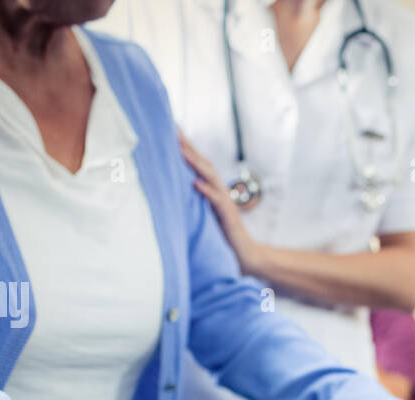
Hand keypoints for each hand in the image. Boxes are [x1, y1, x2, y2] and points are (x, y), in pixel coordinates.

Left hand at [178, 129, 263, 273]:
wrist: (245, 255)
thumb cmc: (222, 236)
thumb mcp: (204, 214)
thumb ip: (194, 201)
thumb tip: (175, 190)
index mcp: (212, 190)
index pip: (198, 164)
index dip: (186, 148)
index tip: (170, 131)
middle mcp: (219, 192)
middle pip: (203, 164)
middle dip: (188, 147)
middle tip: (172, 130)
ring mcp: (225, 203)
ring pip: (210, 177)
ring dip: (196, 163)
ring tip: (181, 150)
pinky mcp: (228, 217)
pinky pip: (218, 202)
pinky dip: (207, 192)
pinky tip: (196, 183)